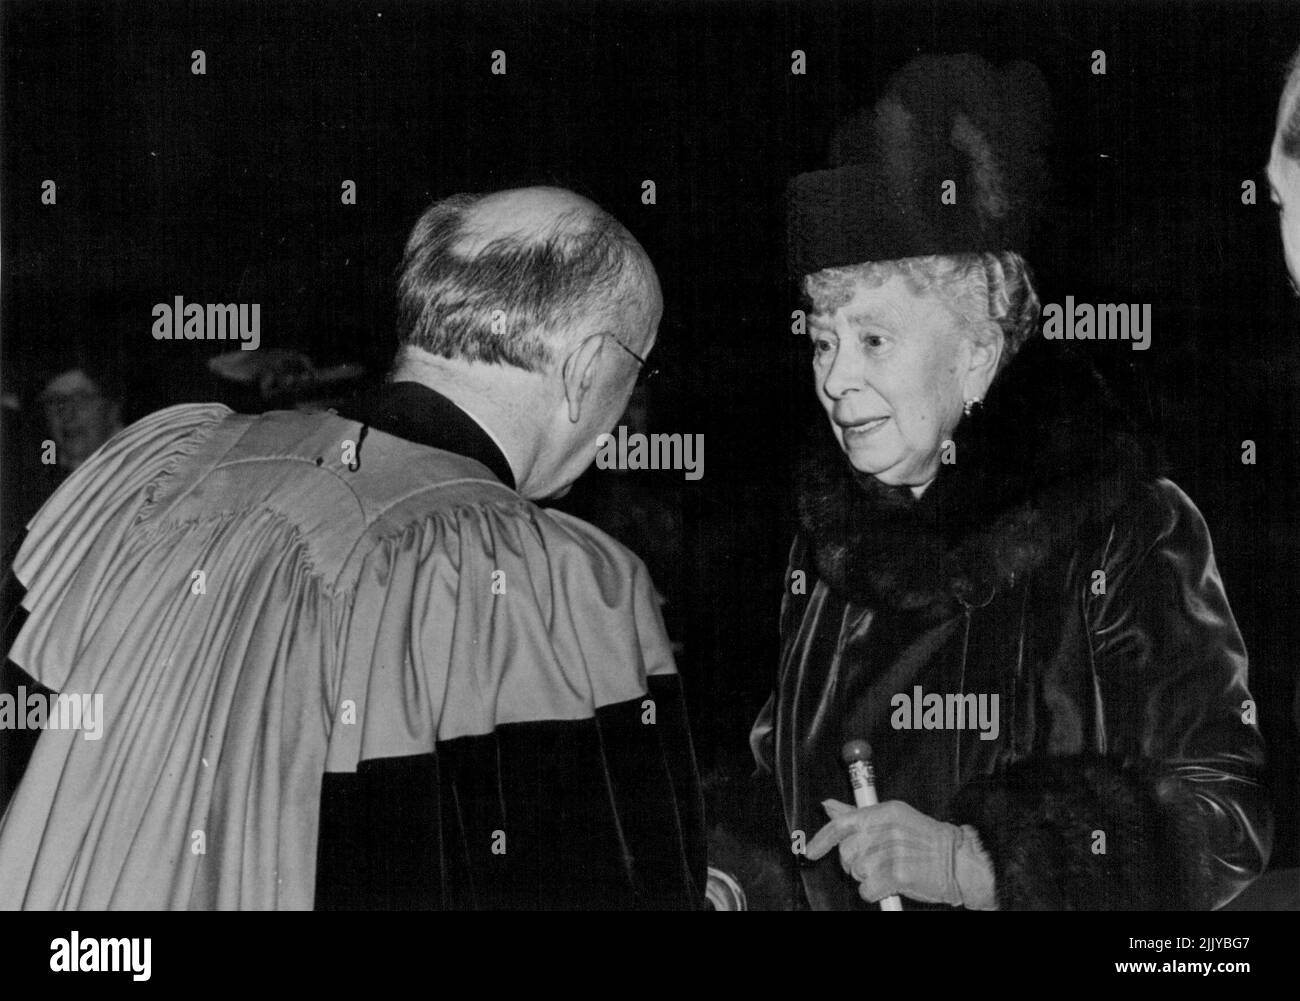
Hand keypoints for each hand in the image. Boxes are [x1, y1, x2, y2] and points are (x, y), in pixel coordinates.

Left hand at [804, 799, 996, 908]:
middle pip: (846, 853)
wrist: (959, 862)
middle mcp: (887, 829)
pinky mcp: (898, 875)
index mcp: (885, 812)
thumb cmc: (926, 841)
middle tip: (875, 863)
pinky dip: (875, 893)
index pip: (842, 823)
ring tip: (888, 871)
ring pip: (857, 873)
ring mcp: (892, 852)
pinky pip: (867, 890)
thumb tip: (828, 806)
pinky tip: (890, 885)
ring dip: (868, 878)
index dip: (822, 839)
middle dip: (854, 863)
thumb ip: (858, 814)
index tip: (811, 852)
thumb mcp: (894, 819)